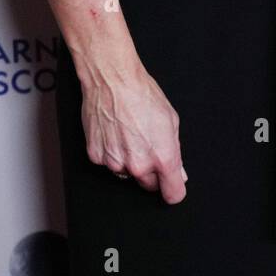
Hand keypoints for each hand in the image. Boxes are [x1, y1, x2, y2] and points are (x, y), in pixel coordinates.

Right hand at [80, 65, 187, 203]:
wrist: (113, 81)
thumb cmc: (142, 95)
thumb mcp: (171, 120)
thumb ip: (175, 151)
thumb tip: (179, 173)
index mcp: (162, 157)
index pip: (172, 194)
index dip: (173, 189)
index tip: (172, 186)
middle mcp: (138, 165)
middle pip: (148, 185)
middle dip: (151, 172)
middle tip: (147, 146)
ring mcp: (115, 162)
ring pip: (126, 174)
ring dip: (129, 162)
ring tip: (129, 135)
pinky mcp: (97, 157)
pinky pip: (108, 164)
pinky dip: (111, 153)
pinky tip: (114, 133)